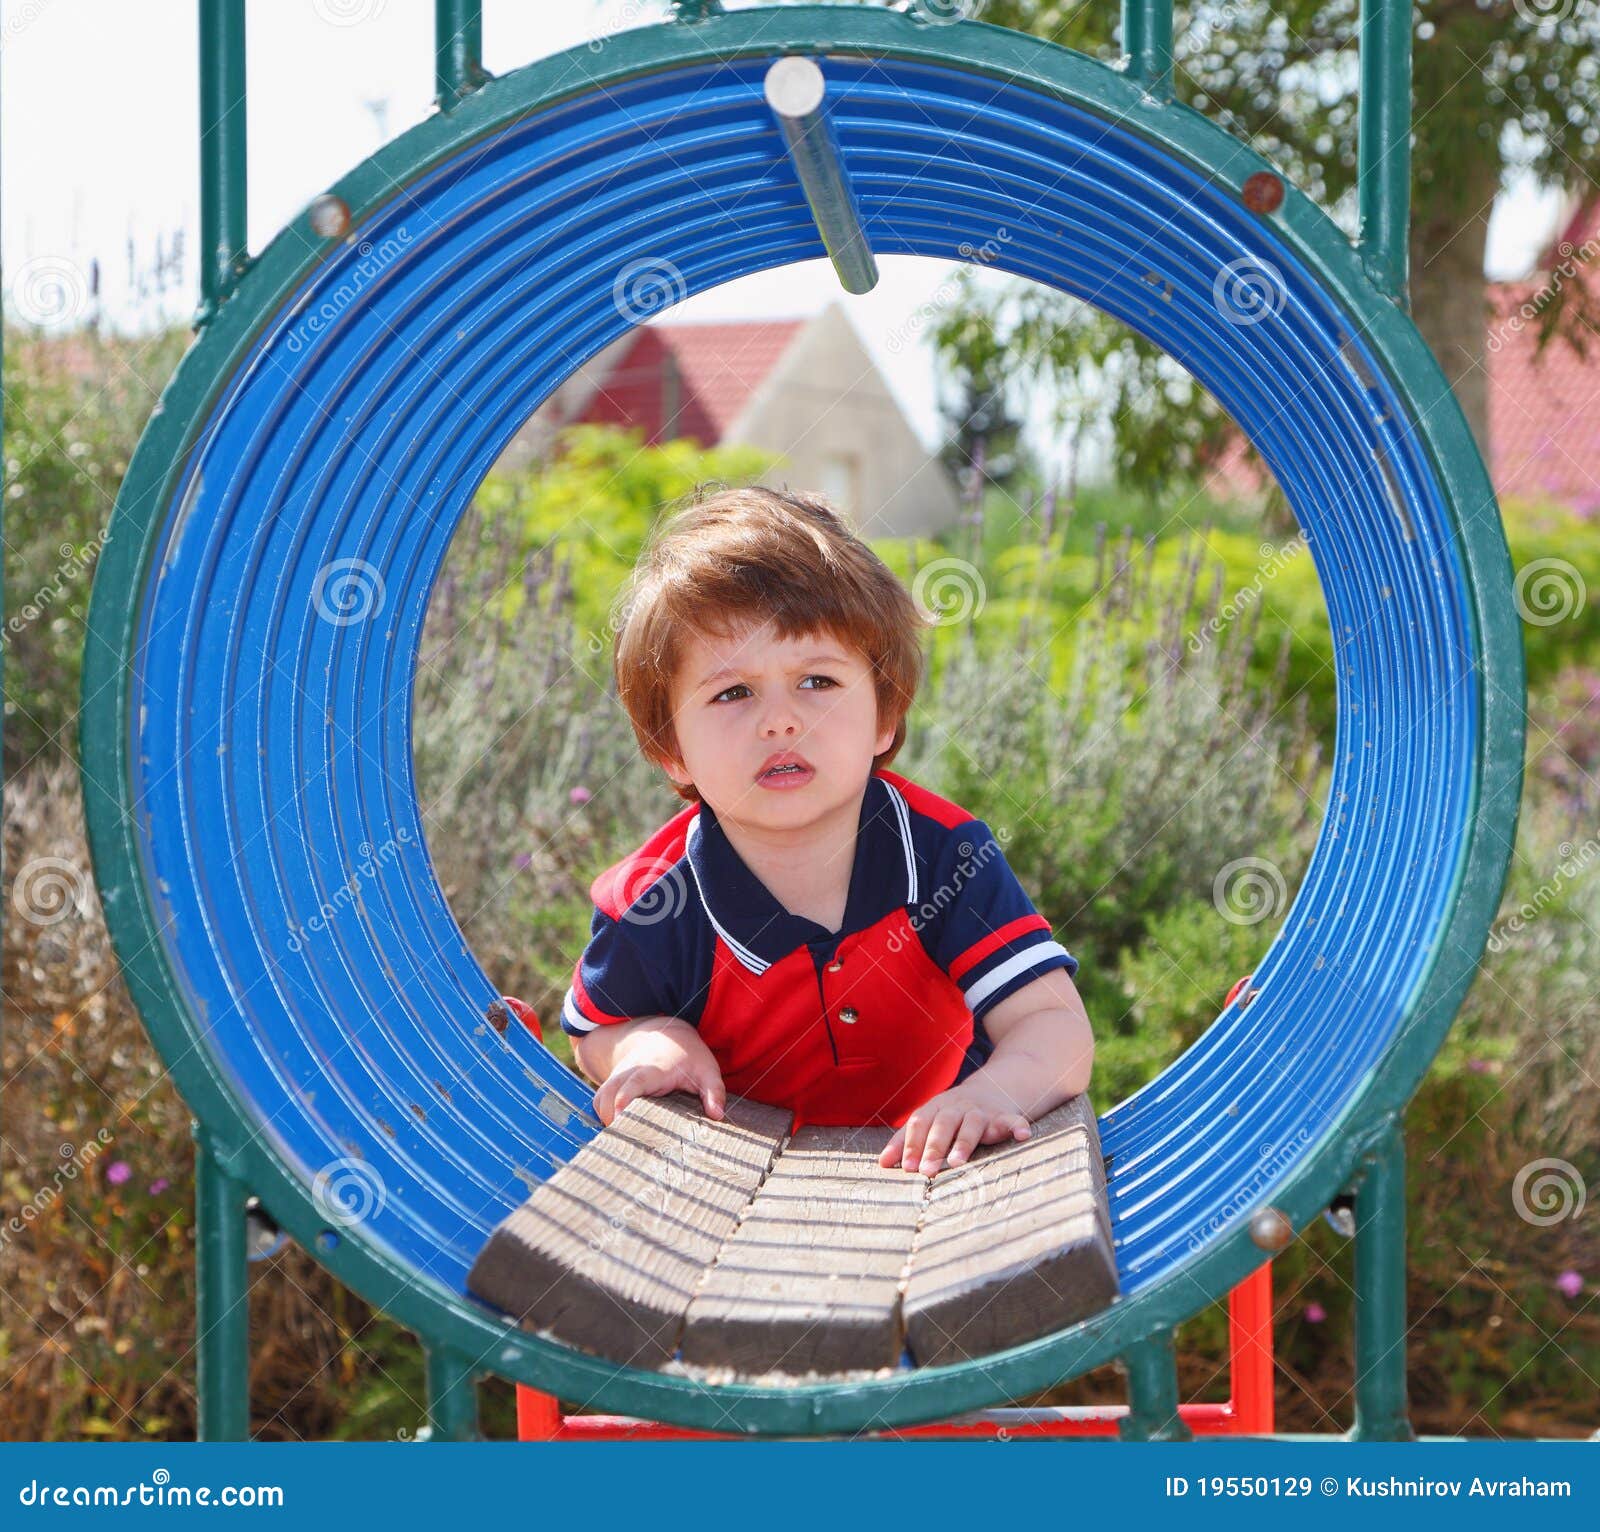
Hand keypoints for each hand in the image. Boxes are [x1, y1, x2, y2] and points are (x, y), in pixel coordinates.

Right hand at [591, 1028, 725, 1126]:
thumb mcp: (707, 1069)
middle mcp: (630, 1073)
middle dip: (608, 1116)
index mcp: (652, 1070)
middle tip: (623, 1139)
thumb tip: (717, 1115)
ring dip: (605, 1118)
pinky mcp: (613, 1085)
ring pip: (600, 1099)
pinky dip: (603, 1116)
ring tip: (623, 1139)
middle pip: (607, 1093)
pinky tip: (619, 1131)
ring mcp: (618, 1078)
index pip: (633, 1082)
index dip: (623, 1098)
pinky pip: (600, 1102)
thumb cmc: (688, 1055)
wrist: (665, 1035)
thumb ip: (714, 1091)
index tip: (618, 1114)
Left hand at [879, 1075, 1031, 1175]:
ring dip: (964, 1142)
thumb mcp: (928, 1121)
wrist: (991, 1090)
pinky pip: (1012, 1120)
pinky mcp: (1004, 1116)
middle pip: (943, 1124)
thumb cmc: (951, 1114)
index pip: (919, 1123)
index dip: (911, 1144)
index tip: (906, 1167)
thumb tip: (882, 1164)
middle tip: (927, 1172)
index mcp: (935, 1109)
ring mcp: (981, 1111)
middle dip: (934, 1148)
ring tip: (958, 1162)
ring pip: (972, 1124)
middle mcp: (957, 1108)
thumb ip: (905, 1141)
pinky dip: (1017, 1126)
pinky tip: (1022, 1136)